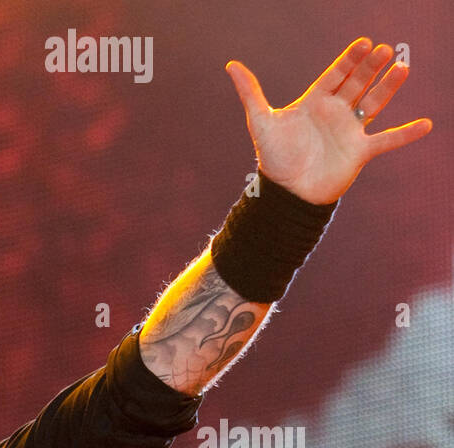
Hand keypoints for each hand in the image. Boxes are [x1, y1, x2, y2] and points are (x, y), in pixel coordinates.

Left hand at [225, 37, 431, 203]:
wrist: (284, 194)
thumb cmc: (273, 159)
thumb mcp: (260, 122)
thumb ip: (250, 92)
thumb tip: (231, 65)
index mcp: (315, 102)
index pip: (336, 74)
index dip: (350, 60)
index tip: (363, 43)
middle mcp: (336, 113)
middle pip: (358, 83)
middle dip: (371, 66)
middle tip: (384, 49)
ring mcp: (350, 131)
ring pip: (375, 103)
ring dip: (390, 87)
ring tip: (403, 67)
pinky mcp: (360, 152)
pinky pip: (387, 141)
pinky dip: (406, 134)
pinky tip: (426, 125)